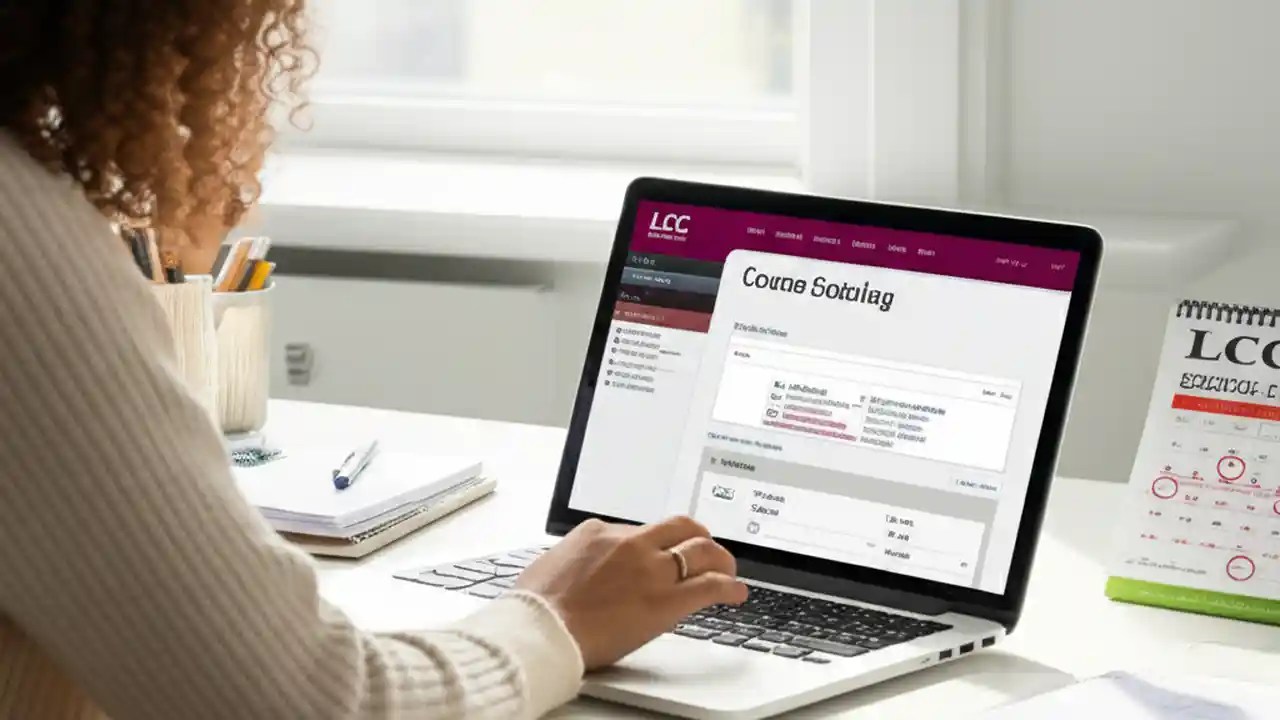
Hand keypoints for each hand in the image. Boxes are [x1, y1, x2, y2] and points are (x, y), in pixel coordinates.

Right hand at [515, 516, 747, 669]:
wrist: (541, 629)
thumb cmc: (537, 607)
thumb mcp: (551, 564)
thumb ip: (578, 559)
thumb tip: (582, 565)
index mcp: (599, 532)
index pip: (640, 530)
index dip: (655, 545)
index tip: (660, 554)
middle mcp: (631, 544)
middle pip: (679, 528)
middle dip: (697, 537)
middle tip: (705, 549)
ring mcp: (651, 570)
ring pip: (702, 551)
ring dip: (720, 558)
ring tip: (728, 569)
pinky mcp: (666, 601)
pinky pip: (710, 586)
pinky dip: (730, 587)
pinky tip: (736, 593)